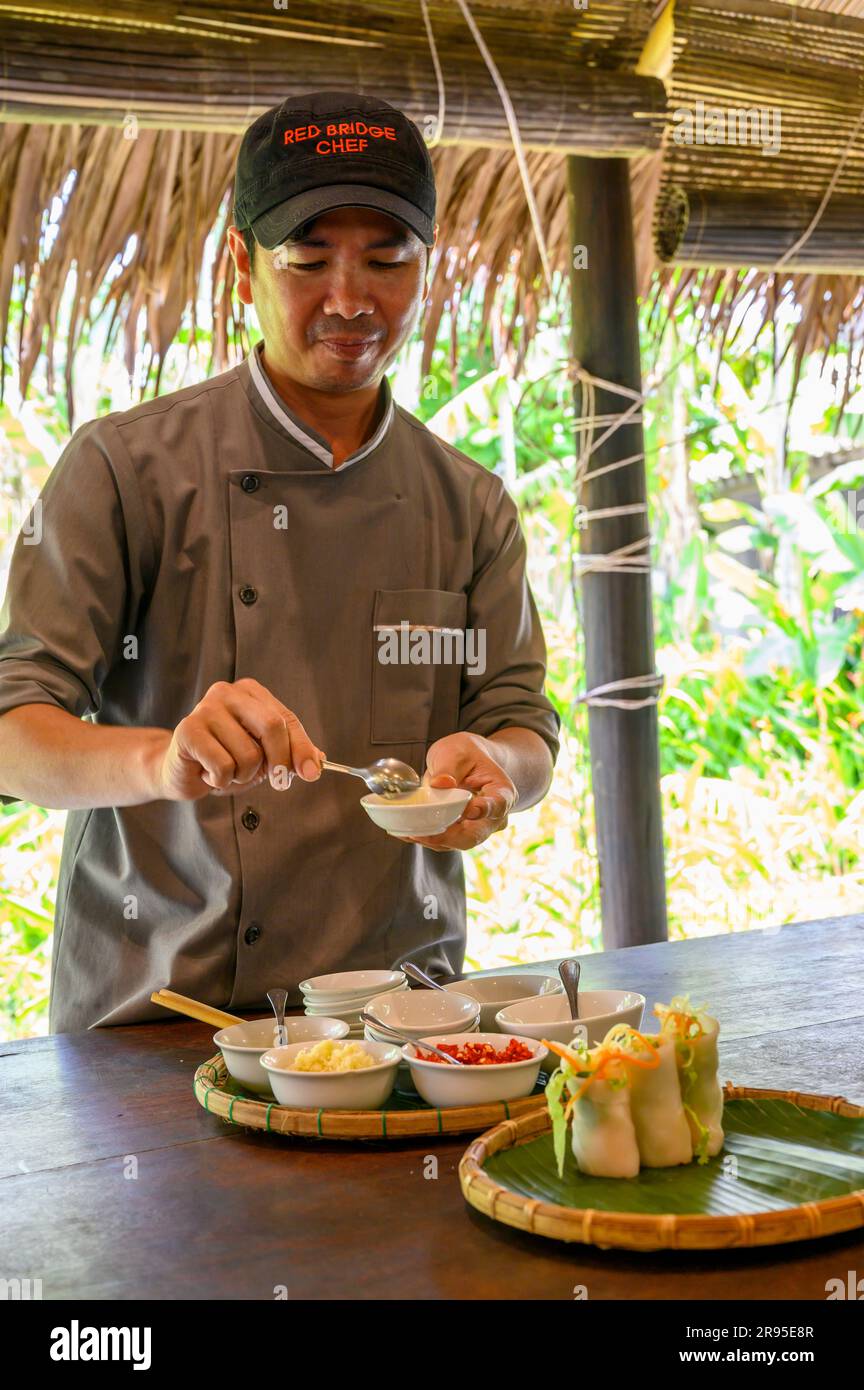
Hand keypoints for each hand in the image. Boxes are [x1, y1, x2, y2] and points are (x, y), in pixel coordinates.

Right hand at [152, 678, 324, 800]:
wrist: (179, 770)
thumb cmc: (223, 759)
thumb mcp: (262, 756)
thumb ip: (288, 755)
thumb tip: (315, 763)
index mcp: (251, 692)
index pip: (287, 719)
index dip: (302, 748)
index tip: (311, 773)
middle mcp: (228, 693)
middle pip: (272, 726)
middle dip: (279, 762)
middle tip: (275, 781)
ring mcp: (205, 709)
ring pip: (248, 754)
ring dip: (243, 775)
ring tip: (226, 771)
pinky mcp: (187, 730)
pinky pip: (224, 766)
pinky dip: (221, 780)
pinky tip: (208, 772)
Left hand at [394, 732, 514, 850]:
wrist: (466, 763)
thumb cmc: (465, 754)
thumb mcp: (457, 751)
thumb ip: (449, 766)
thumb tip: (440, 784)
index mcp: (502, 793)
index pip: (497, 805)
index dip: (483, 810)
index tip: (468, 810)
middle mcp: (494, 817)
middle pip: (475, 834)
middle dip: (449, 837)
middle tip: (423, 833)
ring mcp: (477, 828)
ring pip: (457, 842)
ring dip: (433, 840)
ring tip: (409, 832)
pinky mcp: (459, 833)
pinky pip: (444, 841)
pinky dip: (426, 838)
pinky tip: (407, 832)